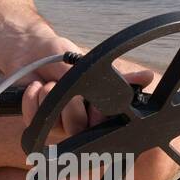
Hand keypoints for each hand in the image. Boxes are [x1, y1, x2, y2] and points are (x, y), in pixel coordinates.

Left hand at [17, 37, 156, 137]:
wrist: (31, 51)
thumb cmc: (62, 57)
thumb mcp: (91, 63)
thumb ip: (118, 76)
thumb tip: (148, 76)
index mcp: (95, 110)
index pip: (103, 128)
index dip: (98, 116)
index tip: (94, 103)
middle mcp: (78, 121)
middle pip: (78, 129)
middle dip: (71, 102)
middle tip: (65, 84)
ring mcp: (56, 125)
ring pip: (56, 123)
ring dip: (50, 95)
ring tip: (50, 82)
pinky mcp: (35, 122)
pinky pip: (34, 119)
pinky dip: (33, 98)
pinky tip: (36, 86)